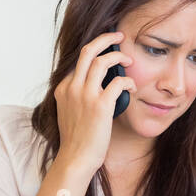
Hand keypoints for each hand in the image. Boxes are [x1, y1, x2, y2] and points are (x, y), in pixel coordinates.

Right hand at [53, 30, 137, 177]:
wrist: (75, 159)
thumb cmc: (76, 141)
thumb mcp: (69, 113)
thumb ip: (76, 97)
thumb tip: (94, 86)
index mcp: (63, 89)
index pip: (79, 61)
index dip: (95, 52)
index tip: (107, 51)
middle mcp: (72, 88)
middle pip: (88, 51)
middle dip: (106, 39)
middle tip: (119, 36)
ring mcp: (85, 96)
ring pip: (102, 61)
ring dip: (119, 57)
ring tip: (128, 61)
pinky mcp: (100, 105)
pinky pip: (118, 82)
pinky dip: (128, 81)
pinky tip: (132, 88)